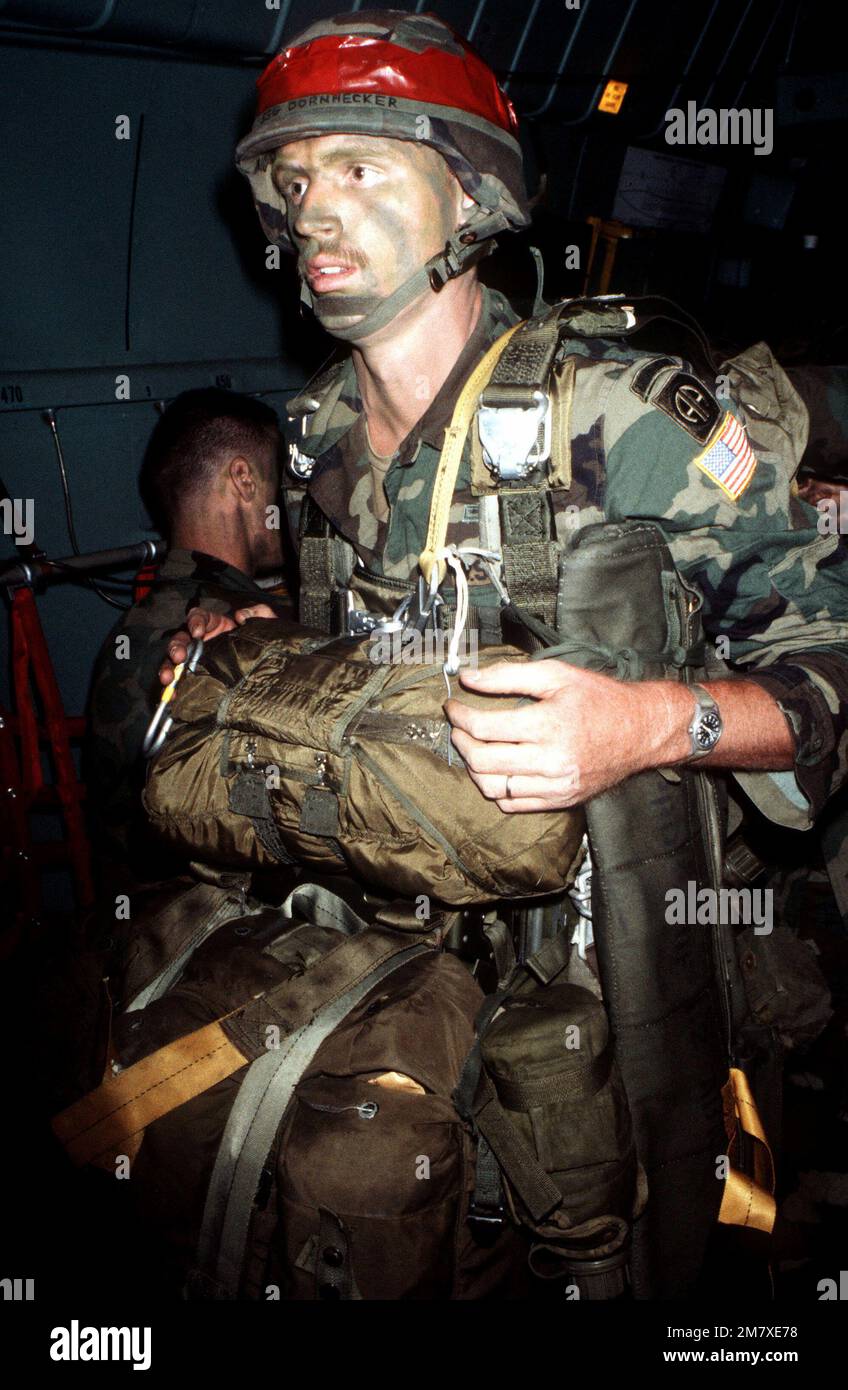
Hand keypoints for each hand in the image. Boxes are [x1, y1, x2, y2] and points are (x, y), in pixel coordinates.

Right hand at [157, 603, 276, 685]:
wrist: (266, 666)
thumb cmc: (261, 642)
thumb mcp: (265, 623)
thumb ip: (258, 613)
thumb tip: (241, 616)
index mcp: (213, 624)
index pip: (198, 617)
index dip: (195, 622)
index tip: (198, 632)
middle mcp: (200, 641)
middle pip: (180, 639)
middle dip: (176, 647)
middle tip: (179, 658)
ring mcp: (196, 660)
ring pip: (174, 661)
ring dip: (168, 669)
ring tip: (168, 679)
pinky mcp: (197, 677)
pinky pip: (181, 682)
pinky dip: (174, 689)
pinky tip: (174, 696)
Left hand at [444, 660, 669, 810]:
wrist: (641, 731)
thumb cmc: (600, 699)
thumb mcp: (557, 675)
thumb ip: (509, 675)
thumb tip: (468, 678)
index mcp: (548, 725)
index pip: (484, 727)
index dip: (460, 716)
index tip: (453, 706)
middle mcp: (551, 760)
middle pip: (482, 760)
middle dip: (461, 742)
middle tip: (460, 728)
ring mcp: (556, 786)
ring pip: (493, 788)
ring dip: (475, 768)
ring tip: (475, 748)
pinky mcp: (561, 800)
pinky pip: (513, 804)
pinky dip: (497, 788)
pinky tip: (498, 769)